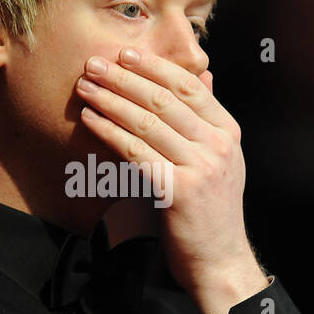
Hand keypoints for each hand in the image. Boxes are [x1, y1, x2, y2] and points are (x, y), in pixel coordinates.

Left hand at [76, 47, 267, 313]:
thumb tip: (203, 76)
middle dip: (124, 78)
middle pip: (164, 100)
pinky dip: (110, 133)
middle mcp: (218, 145)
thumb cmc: (211, 210)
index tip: (125, 54)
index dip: (154, 67)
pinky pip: (136, 153)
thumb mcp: (220, 158)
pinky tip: (91, 121)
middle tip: (94, 64)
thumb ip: (207, 119)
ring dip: (111, 101)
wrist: (219, 260)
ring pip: (147, 123)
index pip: (188, 87)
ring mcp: (201, 167)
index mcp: (228, 131)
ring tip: (85, 88)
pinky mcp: (179, 191)